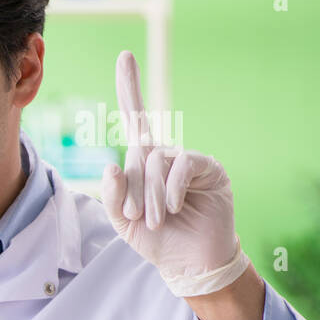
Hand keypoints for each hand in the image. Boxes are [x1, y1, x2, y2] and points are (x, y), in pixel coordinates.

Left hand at [100, 51, 249, 297]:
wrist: (188, 263)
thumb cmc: (154, 240)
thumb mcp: (122, 221)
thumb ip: (112, 195)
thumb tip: (111, 164)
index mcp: (142, 163)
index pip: (134, 119)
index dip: (129, 88)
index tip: (124, 56)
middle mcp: (164, 155)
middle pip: (139, 150)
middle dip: (133, 189)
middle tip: (137, 218)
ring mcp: (188, 161)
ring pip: (156, 160)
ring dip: (150, 195)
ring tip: (155, 220)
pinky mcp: (209, 168)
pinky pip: (182, 164)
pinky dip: (171, 188)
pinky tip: (173, 208)